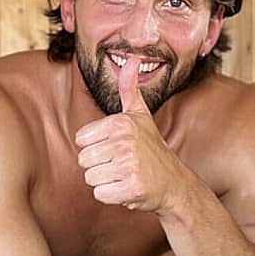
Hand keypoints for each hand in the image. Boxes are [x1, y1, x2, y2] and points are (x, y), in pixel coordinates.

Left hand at [74, 56, 188, 213]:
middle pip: (83, 161)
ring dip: (106, 181)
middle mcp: (124, 142)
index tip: (116, 148)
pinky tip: (128, 187)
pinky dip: (112, 196)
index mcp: (120, 123)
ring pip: (90, 179)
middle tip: (122, 164)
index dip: (96, 147)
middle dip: (100, 166)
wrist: (174, 182)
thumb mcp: (140, 115)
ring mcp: (128, 166)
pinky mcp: (130, 188)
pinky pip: (100, 194)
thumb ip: (129, 89)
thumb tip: (131, 59)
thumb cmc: (152, 148)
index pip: (81, 140)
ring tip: (125, 174)